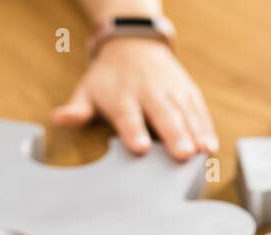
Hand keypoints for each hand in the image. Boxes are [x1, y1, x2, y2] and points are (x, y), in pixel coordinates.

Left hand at [52, 37, 215, 158]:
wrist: (133, 44)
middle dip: (174, 134)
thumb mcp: (87, 90)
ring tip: (203, 153)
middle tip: (182, 154)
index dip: (133, 131)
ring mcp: (172, 91)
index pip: (128, 116)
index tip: (141, 147)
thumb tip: (59, 119)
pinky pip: (199, 110)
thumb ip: (78, 109)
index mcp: (123, 96)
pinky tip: (211, 146)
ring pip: (186, 113)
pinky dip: (206, 127)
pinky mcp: (188, 92)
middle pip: (163, 115)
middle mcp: (150, 92)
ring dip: (196, 133)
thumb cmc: (108, 79)